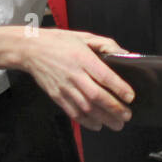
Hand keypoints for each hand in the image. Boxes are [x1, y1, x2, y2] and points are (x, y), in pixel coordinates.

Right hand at [17, 29, 135, 130]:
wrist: (31, 49)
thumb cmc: (59, 42)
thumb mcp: (84, 36)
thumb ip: (106, 45)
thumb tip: (125, 54)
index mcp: (82, 58)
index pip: (104, 75)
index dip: (119, 88)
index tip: (130, 96)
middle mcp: (74, 74)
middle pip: (96, 96)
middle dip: (114, 108)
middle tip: (127, 115)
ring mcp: (64, 87)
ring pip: (86, 108)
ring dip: (104, 118)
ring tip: (117, 124)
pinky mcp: (57, 96)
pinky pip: (73, 112)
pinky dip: (86, 121)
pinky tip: (97, 125)